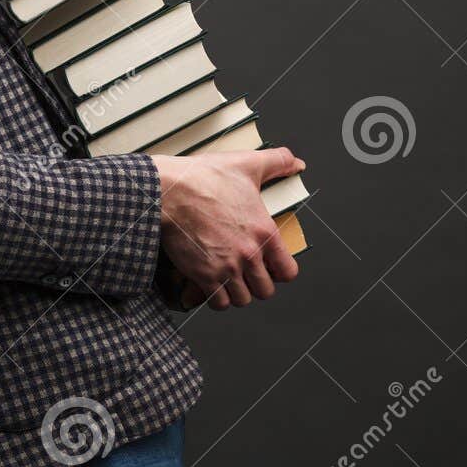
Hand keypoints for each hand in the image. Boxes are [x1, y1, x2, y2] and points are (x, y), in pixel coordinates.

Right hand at [151, 147, 304, 310]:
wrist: (169, 191)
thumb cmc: (202, 178)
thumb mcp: (246, 164)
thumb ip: (277, 162)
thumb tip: (297, 162)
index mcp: (264, 232)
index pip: (288, 272)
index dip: (279, 272)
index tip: (269, 268)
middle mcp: (249, 254)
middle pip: (265, 291)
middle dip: (255, 284)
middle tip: (244, 274)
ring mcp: (227, 267)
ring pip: (242, 300)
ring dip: (235, 292)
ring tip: (226, 280)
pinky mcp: (204, 276)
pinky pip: (218, 303)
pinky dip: (214, 298)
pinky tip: (209, 285)